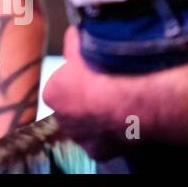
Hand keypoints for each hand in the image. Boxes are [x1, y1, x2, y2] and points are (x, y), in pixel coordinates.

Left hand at [41, 27, 140, 160]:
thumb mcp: (82, 45)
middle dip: (84, 101)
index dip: (74, 79)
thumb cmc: (105, 71)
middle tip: (105, 90)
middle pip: (72, 108)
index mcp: (52, 94)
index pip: (59, 86)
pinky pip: (104, 142)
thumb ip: (73, 41)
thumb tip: (72, 34)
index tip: (90, 74)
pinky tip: (123, 121)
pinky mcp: (99, 152)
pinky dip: (111, 134)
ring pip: (87, 127)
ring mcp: (81, 138)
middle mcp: (62, 120)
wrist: (135, 100)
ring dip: (97, 118)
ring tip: (117, 104)